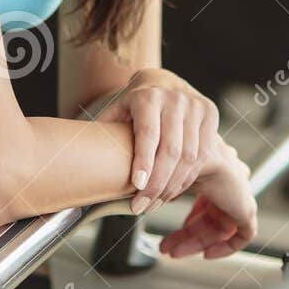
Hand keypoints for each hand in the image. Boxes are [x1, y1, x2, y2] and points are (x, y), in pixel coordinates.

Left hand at [93, 68, 219, 213]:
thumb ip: (104, 130)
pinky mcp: (211, 114)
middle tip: (140, 206)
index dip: (143, 162)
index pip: (148, 133)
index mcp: (147, 96)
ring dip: (171, 186)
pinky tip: (171, 191)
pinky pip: (201, 155)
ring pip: (188, 156)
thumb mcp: (118, 109)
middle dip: (156, 184)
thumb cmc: (136, 103)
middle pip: (170, 150)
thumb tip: (77, 155)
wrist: (165, 81)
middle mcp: (175, 98)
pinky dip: (187, 178)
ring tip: (154, 203)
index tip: (136, 186)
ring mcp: (195, 105)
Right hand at [159, 139, 256, 259]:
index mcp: (214, 172)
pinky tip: (205, 254)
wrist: (187, 157)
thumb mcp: (162, 178)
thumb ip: (161, 192)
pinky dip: (225, 248)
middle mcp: (228, 183)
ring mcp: (238, 196)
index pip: (204, 203)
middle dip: (185, 236)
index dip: (188, 220)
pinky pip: (242, 236)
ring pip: (220, 229)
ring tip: (173, 252)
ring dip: (195, 243)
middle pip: (209, 218)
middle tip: (165, 247)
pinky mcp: (246, 209)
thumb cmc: (172, 161)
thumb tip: (145, 206)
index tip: (172, 232)